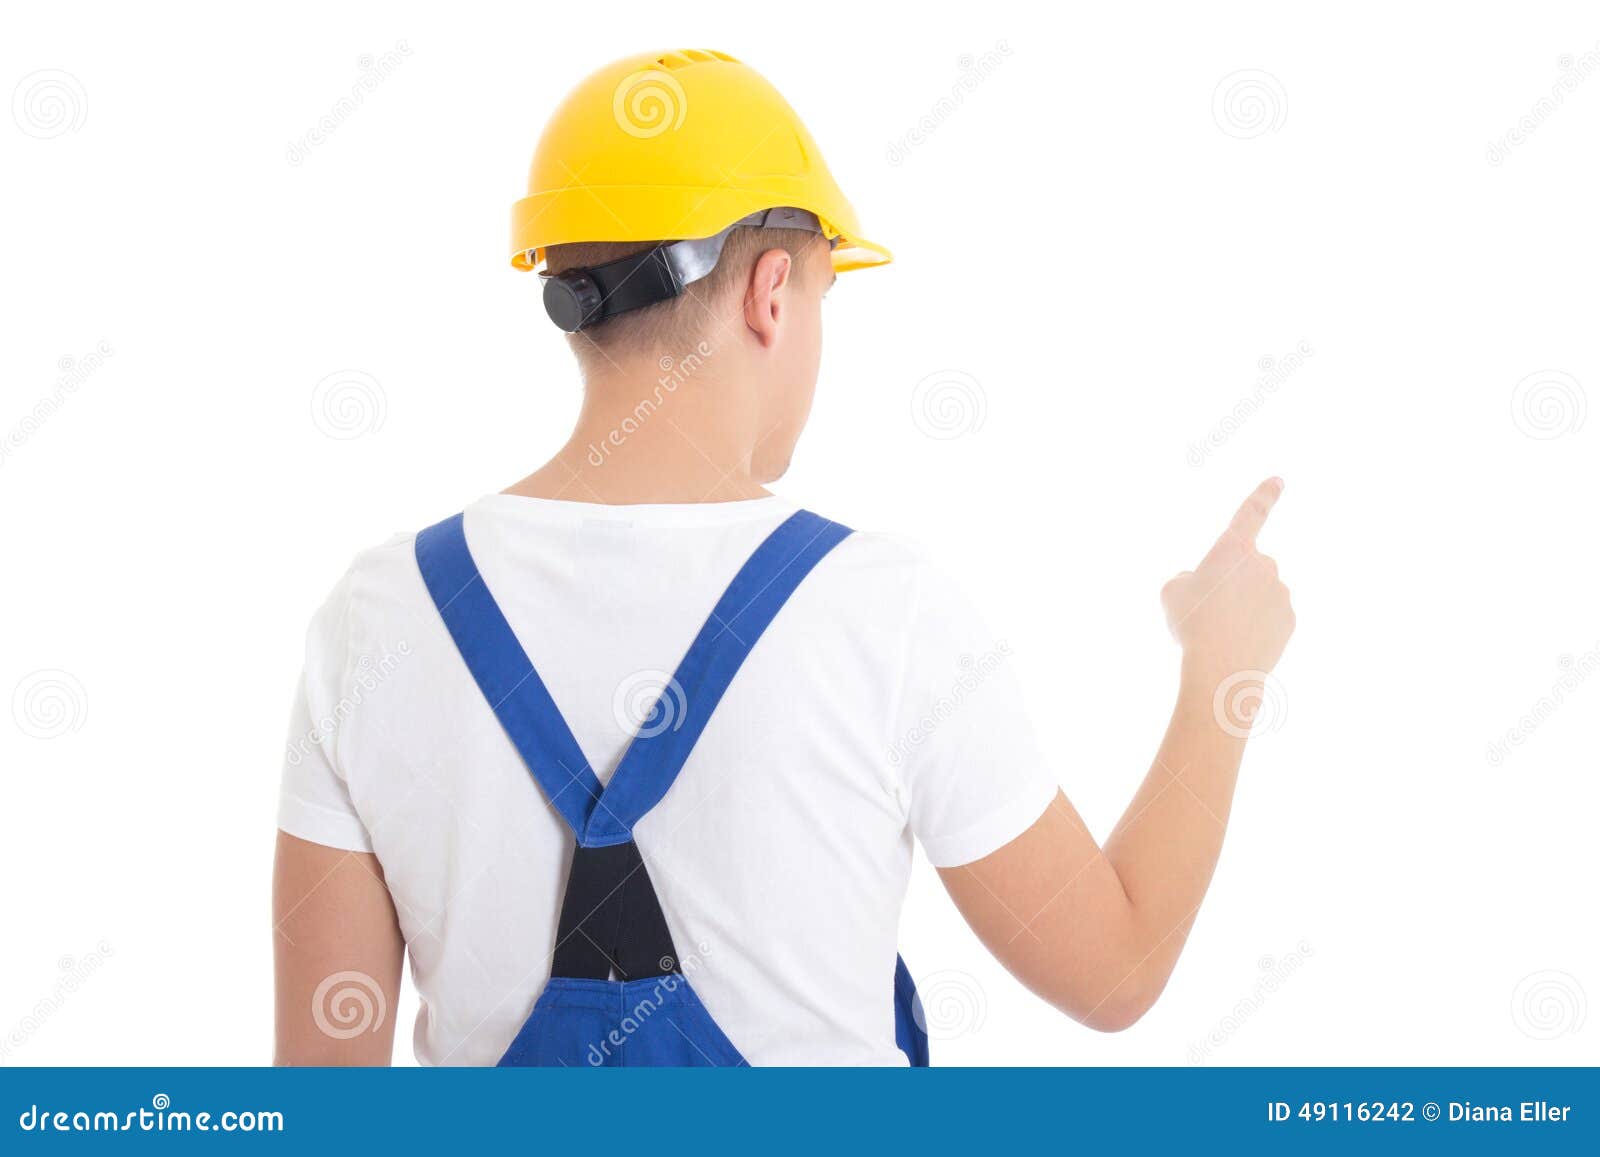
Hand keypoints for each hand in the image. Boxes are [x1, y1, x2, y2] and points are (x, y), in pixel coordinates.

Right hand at [1161, 477, 1294, 682]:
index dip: (1264, 495)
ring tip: (1219, 633)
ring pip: (1256, 594)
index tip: (1279, 480)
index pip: (1251, 513)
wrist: (1222, 670)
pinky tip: (1238, 644)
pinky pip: (1269, 617)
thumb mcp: (1172, 593)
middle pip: (1245, 568)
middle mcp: (1263, 565)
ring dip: (1241, 608)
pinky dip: (1254, 627)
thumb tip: (1203, 584)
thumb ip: (1188, 578)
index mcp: (1233, 549)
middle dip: (1230, 584)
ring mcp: (1280, 592)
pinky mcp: (1289, 619)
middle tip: (1208, 611)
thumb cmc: (1193, 625)